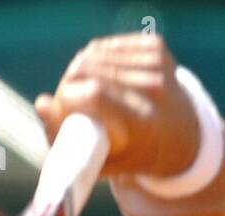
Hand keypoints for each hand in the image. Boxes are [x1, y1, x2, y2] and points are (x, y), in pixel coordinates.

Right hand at [34, 32, 198, 179]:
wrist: (183, 138)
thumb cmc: (134, 154)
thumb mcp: (101, 161)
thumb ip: (66, 141)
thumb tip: (41, 103)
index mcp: (146, 122)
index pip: (93, 92)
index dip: (68, 99)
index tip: (66, 114)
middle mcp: (156, 90)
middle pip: (88, 67)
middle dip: (68, 83)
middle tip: (71, 104)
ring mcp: (159, 65)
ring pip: (93, 53)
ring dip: (80, 71)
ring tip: (87, 93)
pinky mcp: (156, 48)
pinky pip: (105, 45)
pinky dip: (97, 59)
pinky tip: (105, 77)